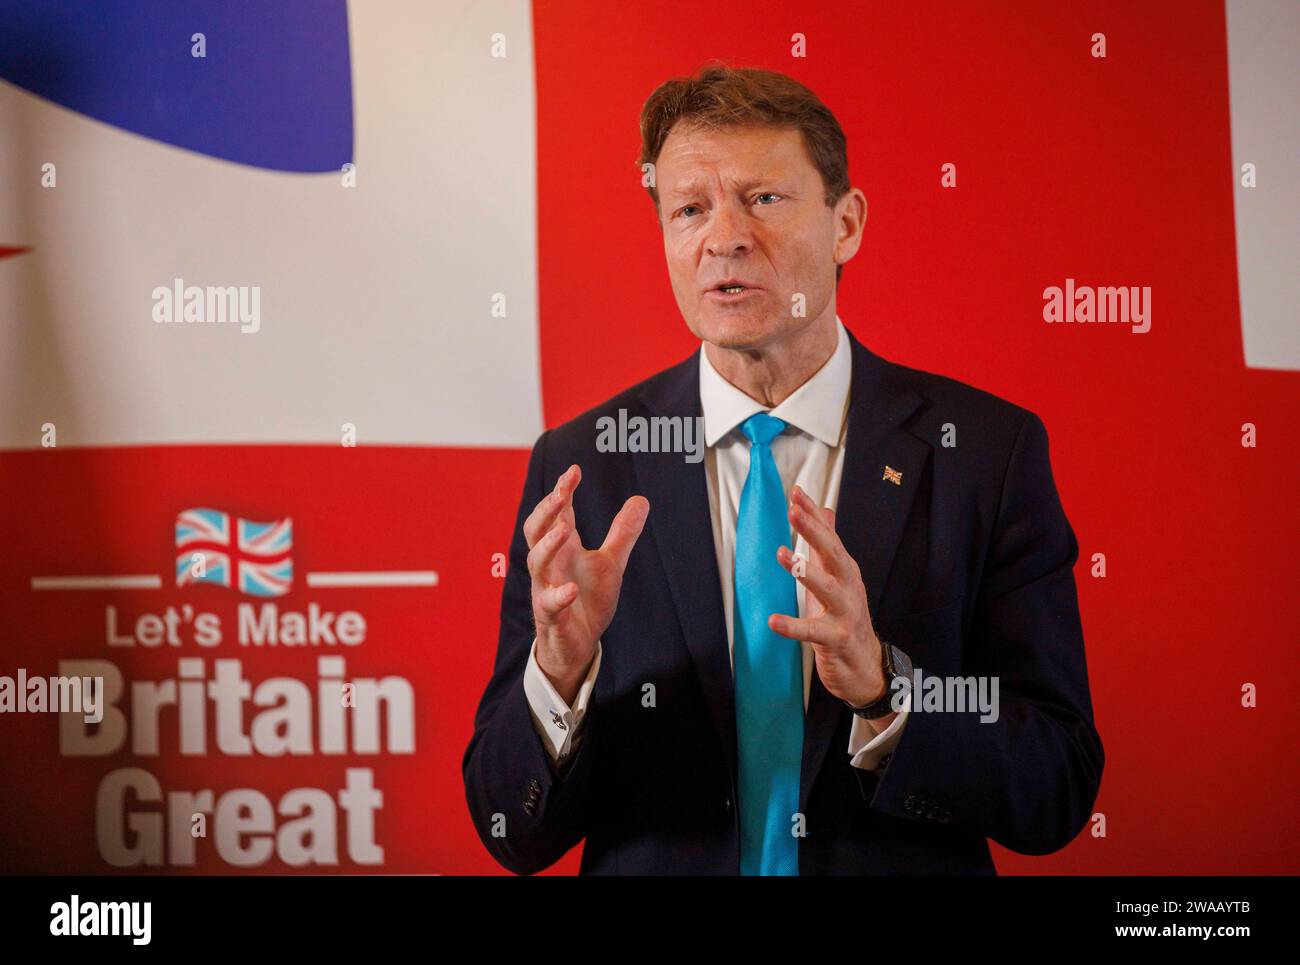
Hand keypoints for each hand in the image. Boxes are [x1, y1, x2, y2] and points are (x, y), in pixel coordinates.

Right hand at [524, 464, 648, 703]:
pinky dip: (558, 595)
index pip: (558, 514)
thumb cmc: (587, 599)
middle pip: (536, 530)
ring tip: (564, 529)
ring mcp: (546, 588)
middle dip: (547, 510)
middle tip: (561, 492)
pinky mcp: (551, 615)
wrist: (578, 643)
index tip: (574, 471)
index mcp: (564, 548)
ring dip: (548, 545)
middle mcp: (550, 564)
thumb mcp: (611, 562)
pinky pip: (549, 603)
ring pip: (537, 562)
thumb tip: (641, 499)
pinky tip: (571, 590)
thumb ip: (622, 533)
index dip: (562, 491)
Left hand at [769, 485, 893, 726]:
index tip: (795, 492)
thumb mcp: (838, 578)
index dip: (813, 515)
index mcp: (846, 571)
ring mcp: (845, 613)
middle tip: (793, 511)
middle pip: (833, 554)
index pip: (829, 537)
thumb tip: (825, 511)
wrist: (866, 666)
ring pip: (827, 588)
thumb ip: (828, 546)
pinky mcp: (837, 639)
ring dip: (805, 571)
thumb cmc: (846, 618)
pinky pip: (813, 632)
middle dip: (814, 532)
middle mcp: (849, 587)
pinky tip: (773, 621)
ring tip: (782, 554)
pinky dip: (793, 626)